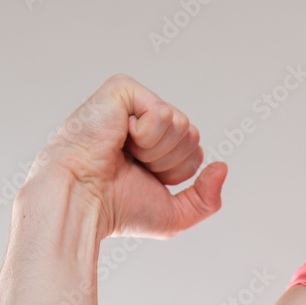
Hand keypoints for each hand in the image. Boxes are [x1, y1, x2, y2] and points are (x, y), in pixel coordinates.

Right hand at [28, 73, 226, 239]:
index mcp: (153, 145)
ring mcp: (133, 102)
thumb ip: (206, 200)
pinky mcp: (122, 89)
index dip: (175, 173)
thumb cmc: (117, 209)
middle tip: (131, 165)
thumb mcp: (173, 215)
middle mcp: (144, 120)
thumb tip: (222, 167)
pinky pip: (164, 113)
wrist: (83, 201)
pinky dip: (145, 136)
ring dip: (155, 150)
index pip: (194, 152)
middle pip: (192, 135)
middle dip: (168, 161)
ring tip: (122, 152)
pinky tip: (118, 138)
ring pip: (182, 124)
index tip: (141, 177)